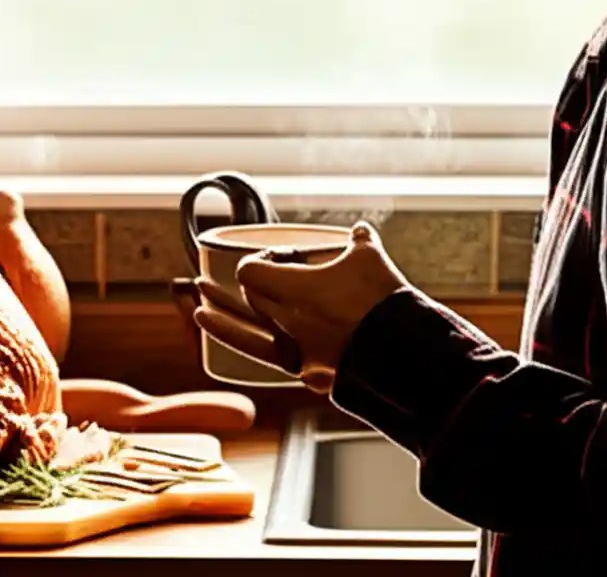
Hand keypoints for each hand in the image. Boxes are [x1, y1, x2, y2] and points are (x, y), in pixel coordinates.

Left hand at [193, 222, 408, 393]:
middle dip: (232, 294)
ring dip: (223, 326)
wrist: (407, 352)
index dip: (253, 263)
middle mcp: (287, 323)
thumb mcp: (370, 259)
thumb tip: (361, 231)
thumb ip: (360, 242)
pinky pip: (282, 361)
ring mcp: (299, 353)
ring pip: (249, 341)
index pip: (250, 273)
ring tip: (199, 314)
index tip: (270, 260)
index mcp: (292, 290)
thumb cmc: (383, 301)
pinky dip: (270, 349)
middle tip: (219, 285)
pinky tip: (260, 345)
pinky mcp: (315, 375)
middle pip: (248, 304)